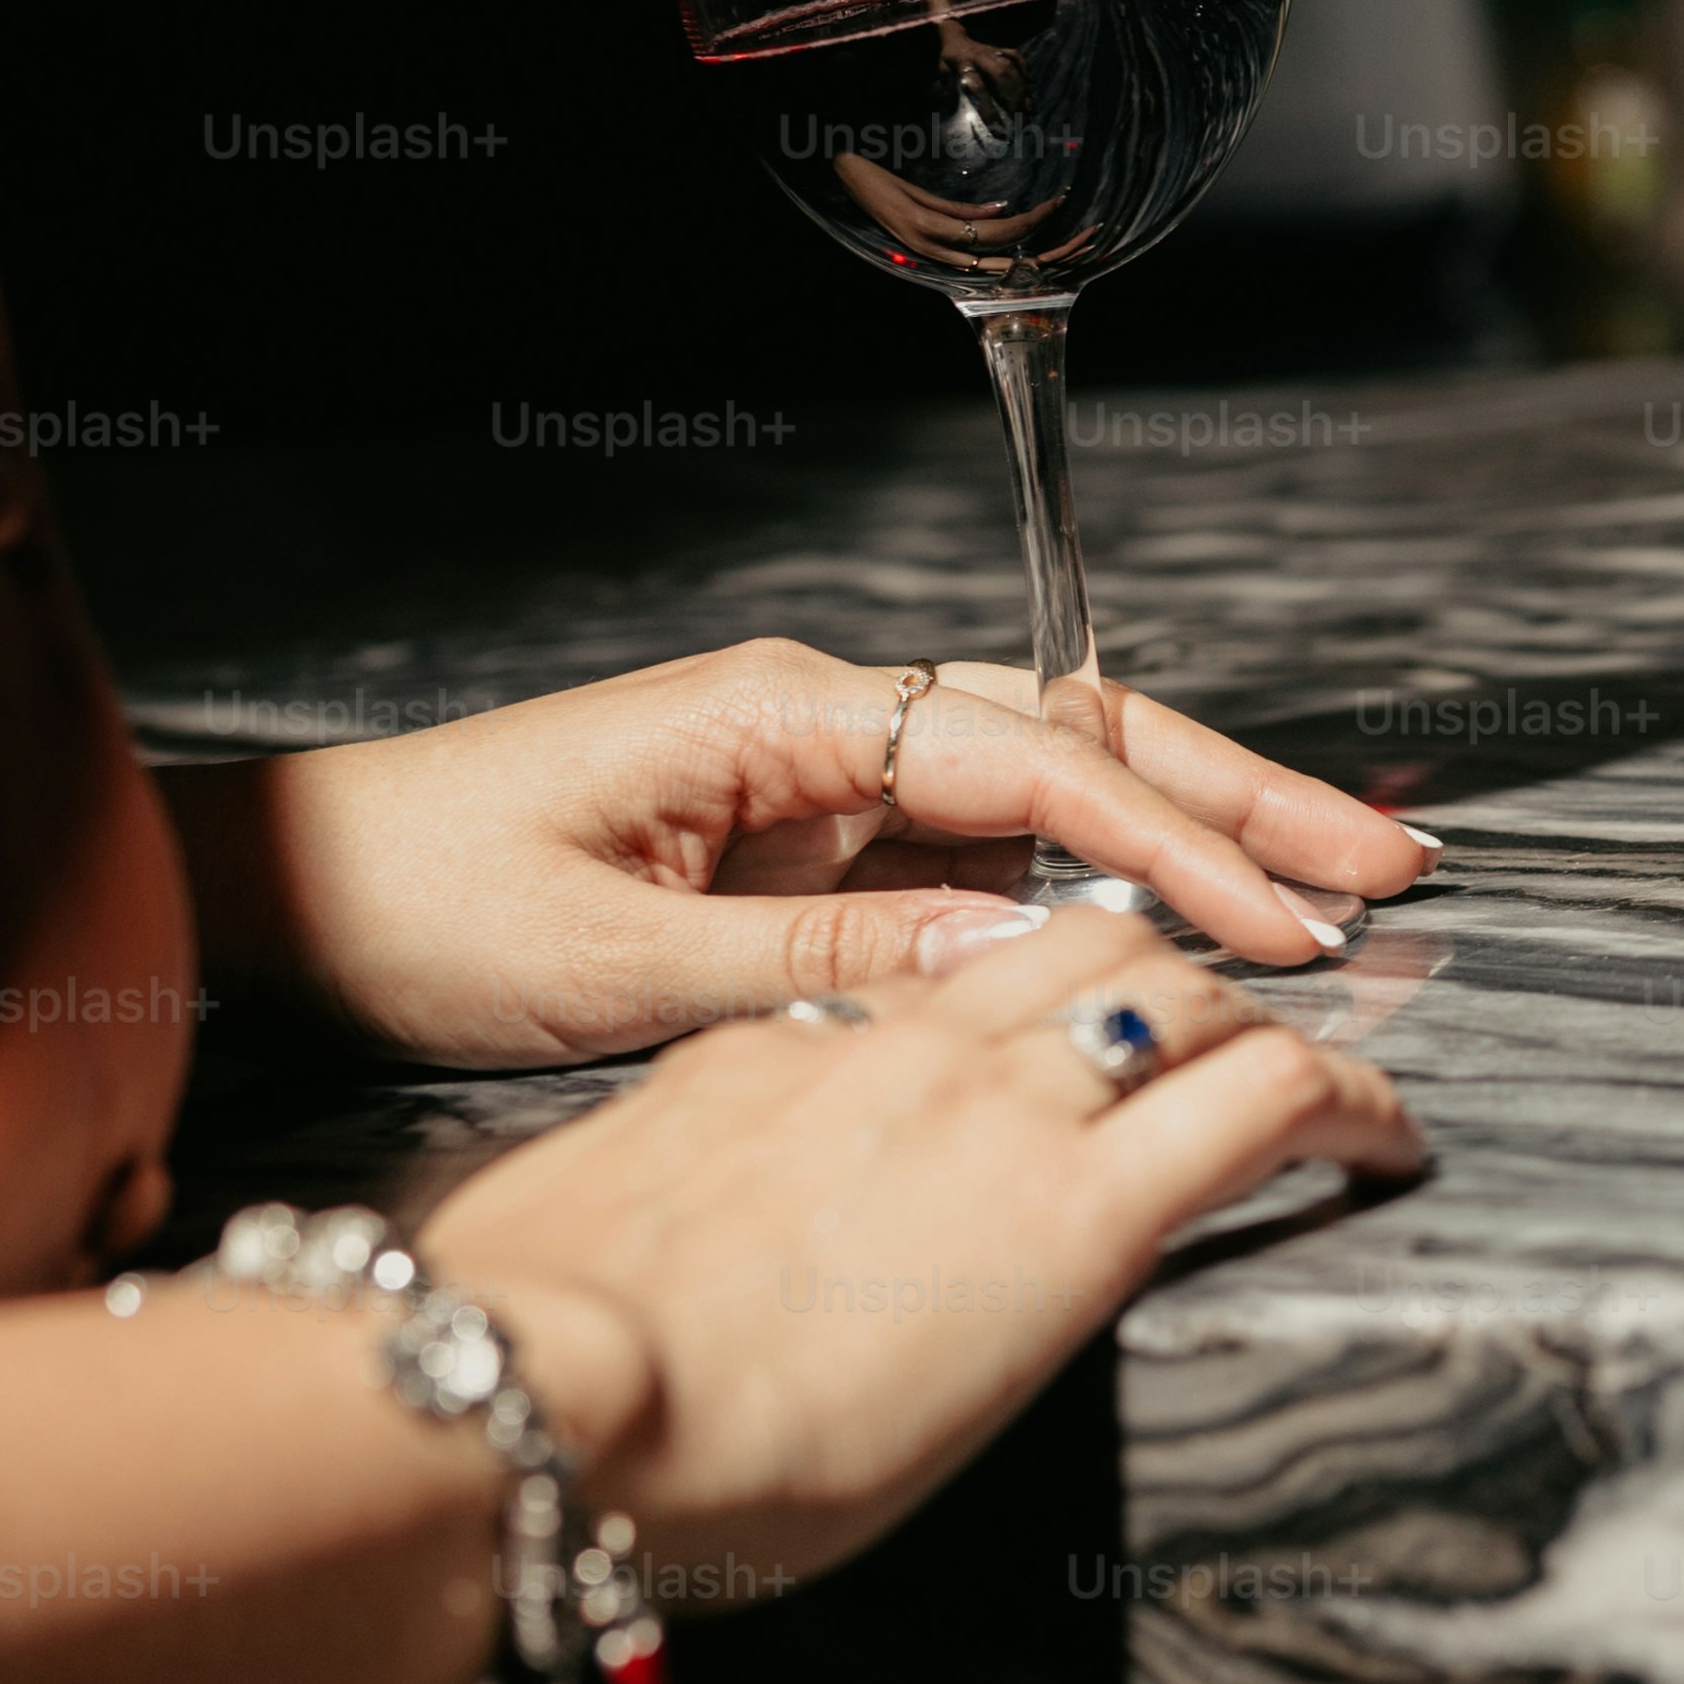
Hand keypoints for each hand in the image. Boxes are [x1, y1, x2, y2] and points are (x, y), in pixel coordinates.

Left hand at [167, 639, 1437, 1067]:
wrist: (295, 895)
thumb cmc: (420, 908)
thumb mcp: (613, 963)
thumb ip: (821, 969)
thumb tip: (1009, 966)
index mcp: (785, 715)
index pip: (1034, 764)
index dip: (1171, 843)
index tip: (1278, 917)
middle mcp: (829, 718)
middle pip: (1086, 736)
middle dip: (1243, 800)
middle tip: (1387, 861)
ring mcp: (830, 772)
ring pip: (1061, 779)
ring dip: (1196, 830)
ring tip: (1333, 882)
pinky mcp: (818, 836)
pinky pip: (992, 843)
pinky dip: (1103, 875)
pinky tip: (1189, 915)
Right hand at [424, 906, 1422, 1589]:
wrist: (523, 1401)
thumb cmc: (523, 1375)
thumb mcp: (595, 1250)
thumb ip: (678, 1214)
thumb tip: (696, 1256)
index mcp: (772, 1061)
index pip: (931, 989)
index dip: (1022, 1002)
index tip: (1064, 1039)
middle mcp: (900, 1054)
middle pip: (1078, 943)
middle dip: (1178, 959)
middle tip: (1254, 998)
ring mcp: (997, 1112)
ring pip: (1181, 990)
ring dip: (1265, 1015)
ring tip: (1330, 1065)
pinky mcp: (1083, 1206)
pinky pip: (1264, 1100)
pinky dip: (1346, 1099)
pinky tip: (1383, 1134)